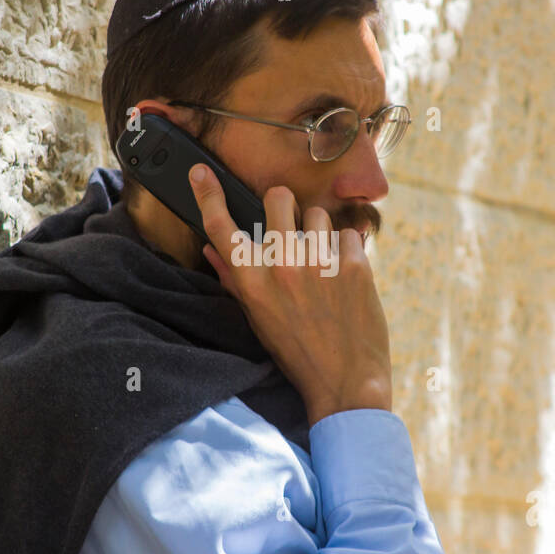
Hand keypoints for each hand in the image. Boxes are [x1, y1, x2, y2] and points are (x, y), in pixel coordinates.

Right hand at [189, 165, 391, 426]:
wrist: (345, 383)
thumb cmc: (297, 352)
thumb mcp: (258, 319)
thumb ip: (235, 280)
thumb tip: (212, 250)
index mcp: (250, 282)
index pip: (221, 227)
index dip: (208, 194)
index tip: (201, 171)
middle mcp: (281, 266)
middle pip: (277, 198)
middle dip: (285, 206)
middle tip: (292, 229)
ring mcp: (318, 262)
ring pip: (317, 213)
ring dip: (319, 232)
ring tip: (323, 265)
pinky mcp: (353, 264)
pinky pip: (348, 234)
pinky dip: (347, 251)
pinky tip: (345, 278)